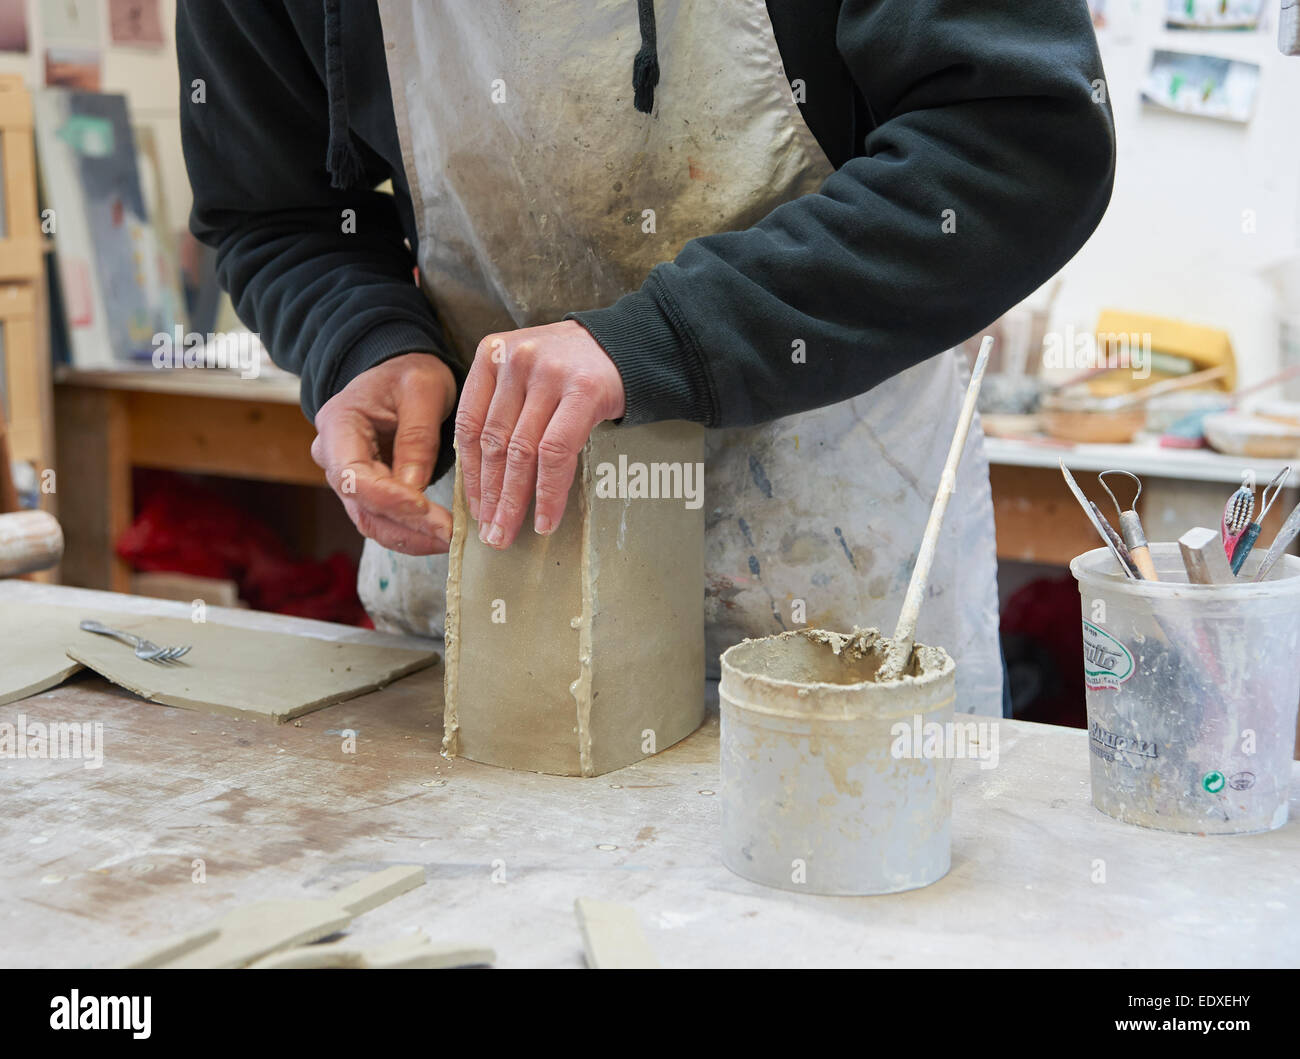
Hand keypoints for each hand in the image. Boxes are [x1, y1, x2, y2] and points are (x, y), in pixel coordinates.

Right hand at [311, 353, 456, 554]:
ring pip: (373, 522)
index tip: (424, 508)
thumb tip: (414, 487)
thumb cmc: (409, 374)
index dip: (386, 498)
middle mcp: (333, 457)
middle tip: (450, 533)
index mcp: (338, 424)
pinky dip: (413, 532)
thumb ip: (417, 436)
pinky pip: (386, 520)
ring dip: (412, 537)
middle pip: (363, 506)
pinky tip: (442, 536)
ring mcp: (348, 479)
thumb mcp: (423, 390)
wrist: (398, 376)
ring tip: (451, 540)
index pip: (351, 475)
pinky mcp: (369, 492)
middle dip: (407, 525)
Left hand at [456, 320, 624, 548]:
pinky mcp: (582, 390)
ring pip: (522, 451)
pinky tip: (546, 518)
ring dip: (514, 501)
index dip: (471, 473)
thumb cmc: (572, 368)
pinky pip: (556, 453)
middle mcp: (516, 360)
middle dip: (491, 496)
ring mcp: (548, 373)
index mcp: (492, 354)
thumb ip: (502, 409)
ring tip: (509, 532)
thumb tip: (485, 480)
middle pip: (494, 442)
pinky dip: (550, 493)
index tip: (476, 508)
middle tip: (491, 533)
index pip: (470, 424)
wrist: (630, 344)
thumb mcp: (526, 375)